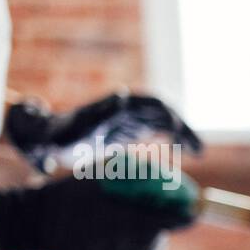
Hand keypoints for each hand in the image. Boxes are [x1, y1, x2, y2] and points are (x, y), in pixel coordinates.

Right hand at [0, 177, 193, 249]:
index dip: (182, 218)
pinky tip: (128, 246)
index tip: (194, 213)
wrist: (32, 219)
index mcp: (116, 217)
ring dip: (150, 246)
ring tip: (142, 233)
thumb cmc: (69, 191)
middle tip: (163, 221)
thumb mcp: (99, 174)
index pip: (162, 221)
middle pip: (155, 241)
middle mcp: (113, 243)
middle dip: (163, 230)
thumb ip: (131, 175)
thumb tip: (165, 174)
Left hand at [5, 91, 202, 171]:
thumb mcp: (79, 124)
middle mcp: (129, 109)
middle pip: (165, 114)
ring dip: (183, 135)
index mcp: (120, 104)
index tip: (178, 134)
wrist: (51, 139)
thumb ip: (99, 112)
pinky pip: (159, 132)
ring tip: (198, 153)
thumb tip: (121, 95)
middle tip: (199, 152)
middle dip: (184, 129)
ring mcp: (131, 120)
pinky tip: (184, 152)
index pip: (154, 104)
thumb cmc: (62, 134)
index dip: (170, 117)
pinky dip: (174, 140)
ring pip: (166, 123)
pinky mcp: (131, 131)